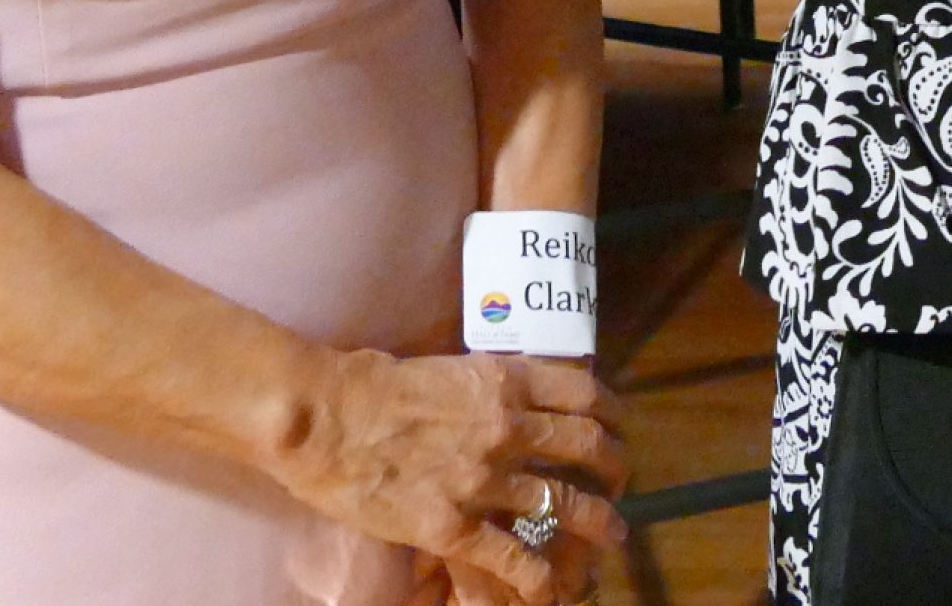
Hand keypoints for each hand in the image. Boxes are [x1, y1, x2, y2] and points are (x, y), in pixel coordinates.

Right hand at [272, 349, 626, 605]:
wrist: (329, 418)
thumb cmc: (381, 386)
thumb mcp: (456, 368)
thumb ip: (497, 385)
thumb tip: (527, 398)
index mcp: (509, 381)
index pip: (586, 393)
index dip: (614, 413)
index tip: (620, 426)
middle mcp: (507, 427)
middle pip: (586, 445)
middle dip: (615, 465)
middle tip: (621, 479)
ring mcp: (483, 479)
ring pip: (561, 502)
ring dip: (597, 520)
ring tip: (614, 532)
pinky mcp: (452, 527)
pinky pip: (510, 557)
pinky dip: (538, 575)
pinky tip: (551, 588)